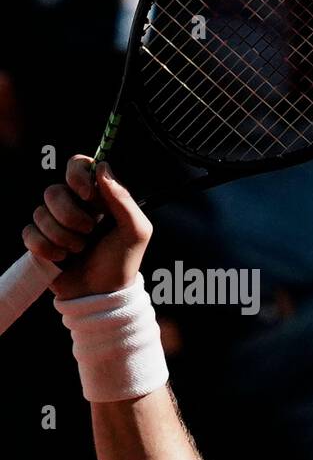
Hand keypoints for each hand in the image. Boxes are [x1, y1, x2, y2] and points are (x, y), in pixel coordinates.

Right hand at [22, 155, 151, 299]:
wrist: (104, 293)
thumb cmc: (123, 261)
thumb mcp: (135, 231)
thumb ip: (123, 199)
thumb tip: (102, 166)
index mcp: (97, 198)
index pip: (77, 165)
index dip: (76, 174)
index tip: (87, 194)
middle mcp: (73, 205)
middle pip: (53, 191)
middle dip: (71, 215)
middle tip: (89, 232)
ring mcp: (54, 222)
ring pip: (39, 213)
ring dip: (63, 236)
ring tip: (80, 250)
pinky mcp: (39, 241)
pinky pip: (29, 233)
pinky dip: (48, 248)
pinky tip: (63, 259)